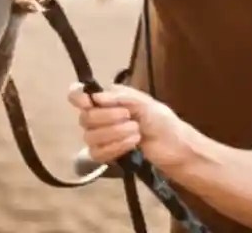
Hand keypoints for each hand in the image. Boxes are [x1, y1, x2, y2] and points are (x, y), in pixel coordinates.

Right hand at [68, 82, 189, 169]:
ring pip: (90, 137)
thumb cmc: (161, 120)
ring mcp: (101, 137)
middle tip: (130, 117)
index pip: (77, 95)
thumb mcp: (145, 103)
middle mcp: (99, 116)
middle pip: (85, 118)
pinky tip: (131, 145)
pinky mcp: (106, 155)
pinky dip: (115, 148)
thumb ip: (121, 98)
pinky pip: (97, 153)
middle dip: (108, 118)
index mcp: (107, 99)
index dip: (78, 98)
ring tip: (136, 132)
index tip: (91, 103)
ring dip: (115, 134)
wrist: (174, 146)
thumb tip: (96, 97)